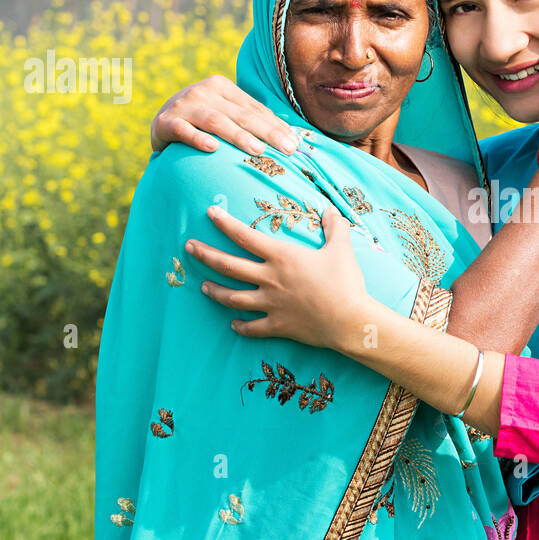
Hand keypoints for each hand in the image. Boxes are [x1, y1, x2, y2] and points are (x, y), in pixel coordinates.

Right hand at [151, 74, 302, 155]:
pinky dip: (198, 139)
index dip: (276, 126)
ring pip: (216, 121)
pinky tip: (213, 148)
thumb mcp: (225, 112)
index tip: (295, 143)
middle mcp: (204, 92)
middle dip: (267, 132)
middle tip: (288, 149)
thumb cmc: (202, 120)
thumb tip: (290, 136)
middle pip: (241, 114)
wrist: (161, 121)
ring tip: (258, 150)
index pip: (254, 108)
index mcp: (222, 86)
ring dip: (238, 136)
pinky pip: (184, 131)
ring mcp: (184, 106)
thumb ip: (249, 118)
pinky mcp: (166, 123)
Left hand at [185, 203, 369, 351]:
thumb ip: (335, 228)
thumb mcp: (341, 249)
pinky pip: (252, 328)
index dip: (226, 223)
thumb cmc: (345, 282)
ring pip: (233, 298)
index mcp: (281, 257)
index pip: (245, 236)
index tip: (211, 212)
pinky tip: (233, 325)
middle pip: (229, 266)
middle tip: (189, 247)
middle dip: (206, 255)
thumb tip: (331, 211)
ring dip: (215, 291)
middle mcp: (269, 279)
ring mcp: (270, 304)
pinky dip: (241, 327)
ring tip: (203, 287)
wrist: (349, 320)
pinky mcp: (277, 325)